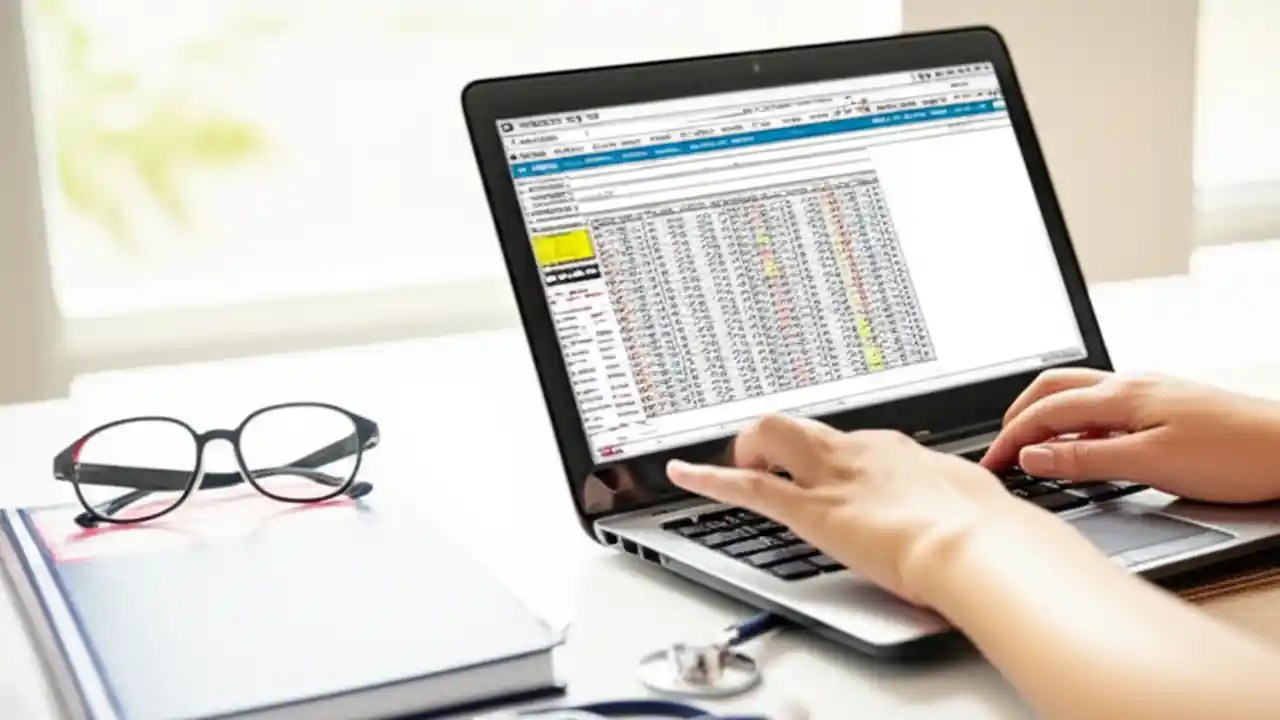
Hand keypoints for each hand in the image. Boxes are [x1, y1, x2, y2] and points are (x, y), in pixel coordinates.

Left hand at [666, 414, 1049, 605]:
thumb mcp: (972, 502)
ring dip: (746, 450)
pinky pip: (747, 487)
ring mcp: (830, 477)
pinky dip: (708, 479)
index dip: (825, 455)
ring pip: (769, 436)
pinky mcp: (811, 510)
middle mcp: (856, 453)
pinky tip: (682, 476)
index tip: (823, 470)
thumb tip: (971, 511)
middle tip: (765, 462)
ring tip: (735, 467)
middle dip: (775, 442)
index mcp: (895, 452)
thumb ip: (955, 501)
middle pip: (800, 426)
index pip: (846, 442)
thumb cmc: (986, 529)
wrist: (977, 543)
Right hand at [982, 369, 1279, 502]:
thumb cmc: (1233, 455)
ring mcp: (1148, 393)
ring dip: (1045, 415)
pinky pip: (1103, 407)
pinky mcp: (1164, 406)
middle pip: (1053, 388)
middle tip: (1001, 449)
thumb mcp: (1149, 464)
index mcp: (1120, 396)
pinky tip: (1082, 447)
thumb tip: (1034, 456)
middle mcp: (1130, 385)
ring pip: (1078, 394)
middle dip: (1018, 416)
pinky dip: (1076, 423)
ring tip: (1031, 446)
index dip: (1011, 438)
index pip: (1045, 412)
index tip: (991, 463)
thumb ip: (1085, 459)